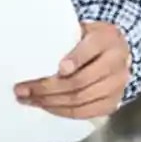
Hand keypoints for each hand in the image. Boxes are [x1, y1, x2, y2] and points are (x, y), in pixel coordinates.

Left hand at [14, 21, 130, 119]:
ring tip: (29, 99)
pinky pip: (85, 113)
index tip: (58, 68)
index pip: (90, 50)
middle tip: (23, 89)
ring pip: (80, 99)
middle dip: (48, 88)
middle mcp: (117, 62)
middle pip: (80, 80)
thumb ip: (64, 37)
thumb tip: (33, 52)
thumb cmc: (90, 38)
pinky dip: (63, 111)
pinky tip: (46, 106)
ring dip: (51, 102)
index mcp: (107, 38)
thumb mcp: (81, 29)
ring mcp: (117, 85)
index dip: (75, 60)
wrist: (115, 51)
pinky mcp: (112, 102)